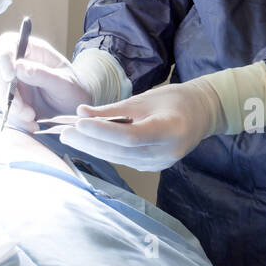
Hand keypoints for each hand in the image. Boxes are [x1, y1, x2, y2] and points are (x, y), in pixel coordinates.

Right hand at [0, 32, 91, 130]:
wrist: (76, 111)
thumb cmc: (75, 91)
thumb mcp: (65, 83)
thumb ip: (44, 75)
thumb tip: (19, 67)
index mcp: (33, 50)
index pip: (8, 43)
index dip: (4, 57)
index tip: (9, 76)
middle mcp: (20, 64)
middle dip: (7, 92)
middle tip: (24, 110)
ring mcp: (14, 82)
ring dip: (12, 108)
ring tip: (32, 118)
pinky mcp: (12, 99)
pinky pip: (4, 107)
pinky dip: (15, 119)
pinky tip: (31, 124)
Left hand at [57, 80, 220, 171]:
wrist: (202, 114)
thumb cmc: (175, 99)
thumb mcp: (145, 98)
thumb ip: (114, 109)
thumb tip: (82, 112)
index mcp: (170, 130)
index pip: (130, 136)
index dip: (103, 131)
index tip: (79, 121)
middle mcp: (166, 153)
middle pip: (121, 150)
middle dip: (90, 141)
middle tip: (64, 131)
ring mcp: (160, 164)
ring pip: (119, 158)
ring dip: (92, 147)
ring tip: (70, 136)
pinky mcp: (153, 167)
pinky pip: (125, 159)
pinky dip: (105, 150)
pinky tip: (88, 142)